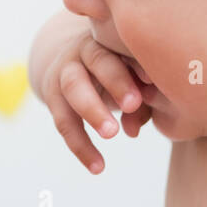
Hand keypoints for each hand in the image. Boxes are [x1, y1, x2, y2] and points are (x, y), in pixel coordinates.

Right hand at [28, 11, 151, 172]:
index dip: (137, 62)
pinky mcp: (53, 97)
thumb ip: (141, 97)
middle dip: (116, 81)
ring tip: (112, 134)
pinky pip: (64, 122)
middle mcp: (85, 50)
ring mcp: (65, 72)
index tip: (152, 79)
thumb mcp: (132, 76)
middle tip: (134, 105)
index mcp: (112, 39)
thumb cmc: (118, 70)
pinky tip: (98, 167)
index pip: (125, 45)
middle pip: (98, 61)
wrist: (71, 63)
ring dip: (93, 111)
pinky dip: (81, 147)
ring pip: (74, 89)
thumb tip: (134, 130)